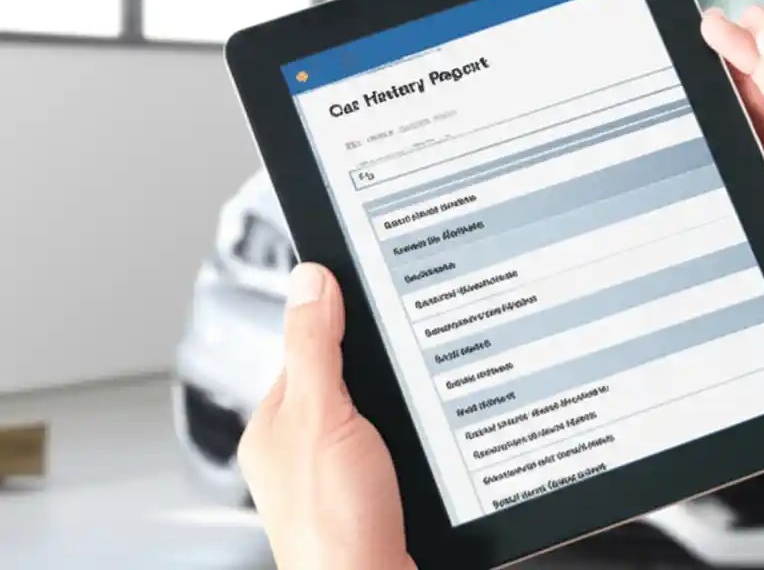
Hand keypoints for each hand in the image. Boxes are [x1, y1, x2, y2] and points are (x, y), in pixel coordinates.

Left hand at [238, 263, 414, 569]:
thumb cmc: (332, 530)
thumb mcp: (321, 417)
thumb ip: (314, 348)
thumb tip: (311, 280)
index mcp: (275, 424)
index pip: (308, 347)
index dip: (344, 321)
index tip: (381, 293)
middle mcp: (304, 447)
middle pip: (350, 377)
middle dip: (384, 367)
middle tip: (417, 356)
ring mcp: (342, 471)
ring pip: (382, 411)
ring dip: (410, 405)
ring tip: (430, 405)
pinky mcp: (379, 492)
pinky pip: (404, 443)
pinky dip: (425, 435)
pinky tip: (442, 437)